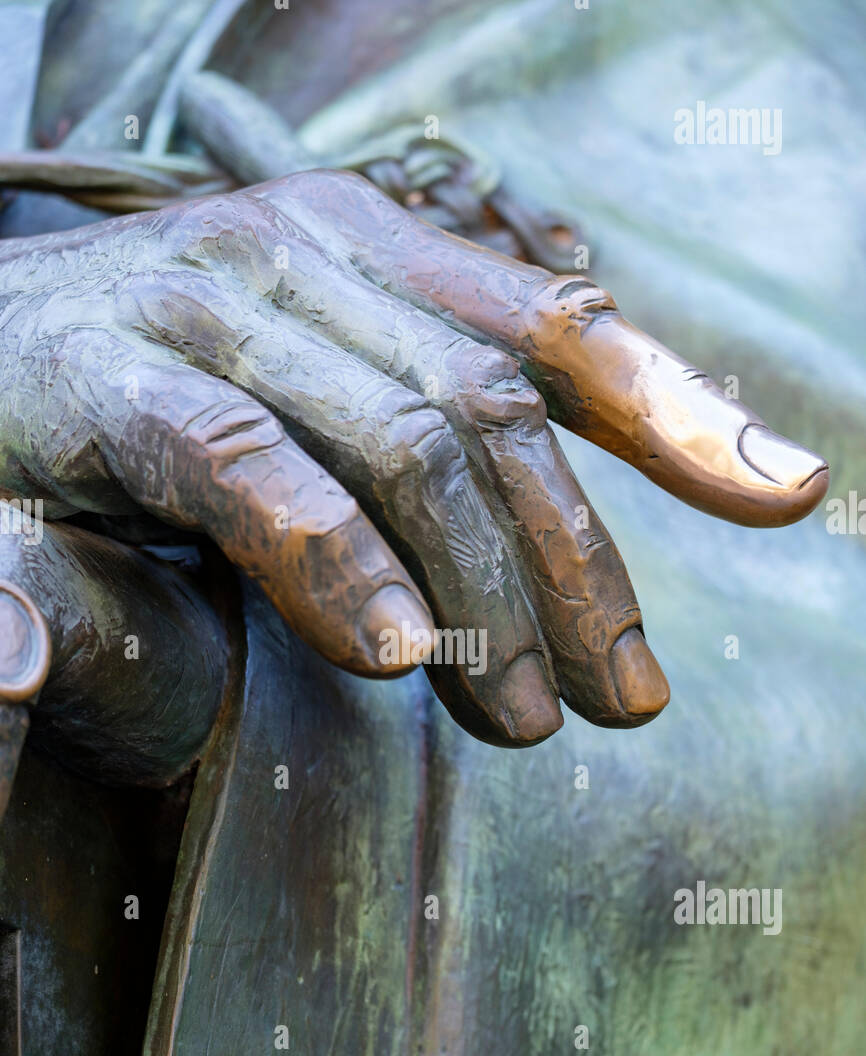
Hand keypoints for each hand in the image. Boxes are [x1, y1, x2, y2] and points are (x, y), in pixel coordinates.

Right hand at [0, 171, 827, 747]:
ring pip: (397, 444)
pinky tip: (383, 651)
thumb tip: (556, 535)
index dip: (680, 410)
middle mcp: (308, 261)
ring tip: (516, 716)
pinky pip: (242, 471)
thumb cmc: (160, 381)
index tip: (783, 495)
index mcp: (373, 253)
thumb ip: (435, 428)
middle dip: (576, 566)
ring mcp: (212, 309)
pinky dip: (325, 559)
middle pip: (495, 412)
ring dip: (477, 591)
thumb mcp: (317, 383)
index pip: (556, 330)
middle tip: (619, 697)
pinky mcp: (113, 383)